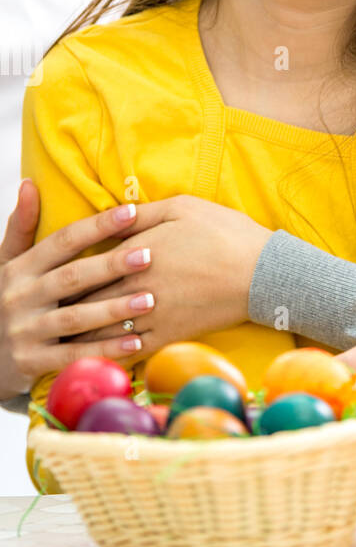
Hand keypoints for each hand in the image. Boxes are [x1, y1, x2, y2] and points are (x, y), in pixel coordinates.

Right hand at [0, 180, 157, 397]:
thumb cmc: (2, 301)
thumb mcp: (4, 264)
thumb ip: (20, 228)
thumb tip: (30, 184)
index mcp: (19, 269)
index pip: (62, 241)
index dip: (96, 226)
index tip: (131, 211)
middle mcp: (21, 297)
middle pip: (72, 277)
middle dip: (111, 265)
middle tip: (150, 254)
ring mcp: (26, 331)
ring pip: (76, 318)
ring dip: (115, 309)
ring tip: (150, 300)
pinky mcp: (32, 362)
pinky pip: (75, 355)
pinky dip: (106, 349)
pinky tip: (138, 342)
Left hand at [64, 195, 272, 356]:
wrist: (263, 274)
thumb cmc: (225, 233)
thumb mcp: (181, 207)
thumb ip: (139, 214)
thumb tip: (107, 218)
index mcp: (136, 253)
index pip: (89, 267)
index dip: (69, 274)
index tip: (53, 278)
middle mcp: (138, 287)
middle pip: (90, 301)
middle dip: (68, 307)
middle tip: (50, 311)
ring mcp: (153, 316)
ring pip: (105, 330)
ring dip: (82, 334)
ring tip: (63, 337)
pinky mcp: (171, 335)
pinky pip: (132, 350)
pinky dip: (113, 354)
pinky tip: (102, 354)